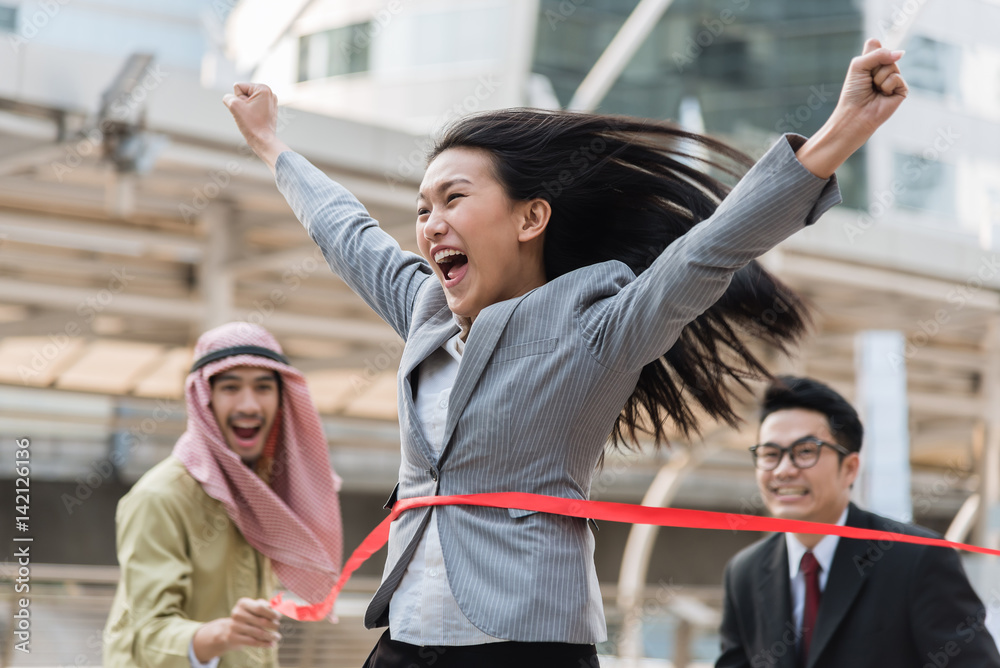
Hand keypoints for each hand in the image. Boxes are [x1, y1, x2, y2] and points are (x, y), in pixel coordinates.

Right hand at [192, 597, 281, 661]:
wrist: (227, 630)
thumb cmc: (247, 617)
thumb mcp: (253, 608)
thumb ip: (265, 606)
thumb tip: (277, 607)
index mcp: (243, 603)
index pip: (260, 608)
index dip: (271, 613)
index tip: (279, 617)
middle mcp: (237, 614)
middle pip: (260, 621)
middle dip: (272, 625)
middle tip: (277, 627)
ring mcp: (234, 626)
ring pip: (258, 633)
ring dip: (270, 636)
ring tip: (277, 637)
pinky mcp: (233, 638)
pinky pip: (252, 642)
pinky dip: (264, 643)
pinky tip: (271, 644)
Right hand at [223, 83, 289, 172]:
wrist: (263, 141)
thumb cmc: (251, 125)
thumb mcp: (234, 106)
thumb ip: (228, 97)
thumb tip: (230, 98)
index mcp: (263, 88)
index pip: (238, 86)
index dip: (238, 99)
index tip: (247, 110)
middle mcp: (269, 93)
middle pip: (243, 92)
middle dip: (242, 103)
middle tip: (249, 115)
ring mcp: (270, 101)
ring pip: (247, 101)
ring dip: (245, 108)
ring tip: (252, 117)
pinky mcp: (269, 110)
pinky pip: (253, 107)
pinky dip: (251, 113)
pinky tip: (256, 120)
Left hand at [795, 38, 907, 178]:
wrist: (856, 114)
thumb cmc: (853, 92)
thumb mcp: (858, 66)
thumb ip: (878, 53)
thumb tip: (901, 53)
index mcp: (871, 63)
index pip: (875, 44)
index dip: (871, 51)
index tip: (863, 65)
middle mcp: (884, 69)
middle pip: (886, 53)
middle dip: (874, 67)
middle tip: (868, 81)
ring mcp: (893, 78)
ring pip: (892, 65)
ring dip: (879, 78)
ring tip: (874, 89)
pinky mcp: (901, 90)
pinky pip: (897, 78)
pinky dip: (886, 85)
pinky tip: (882, 95)